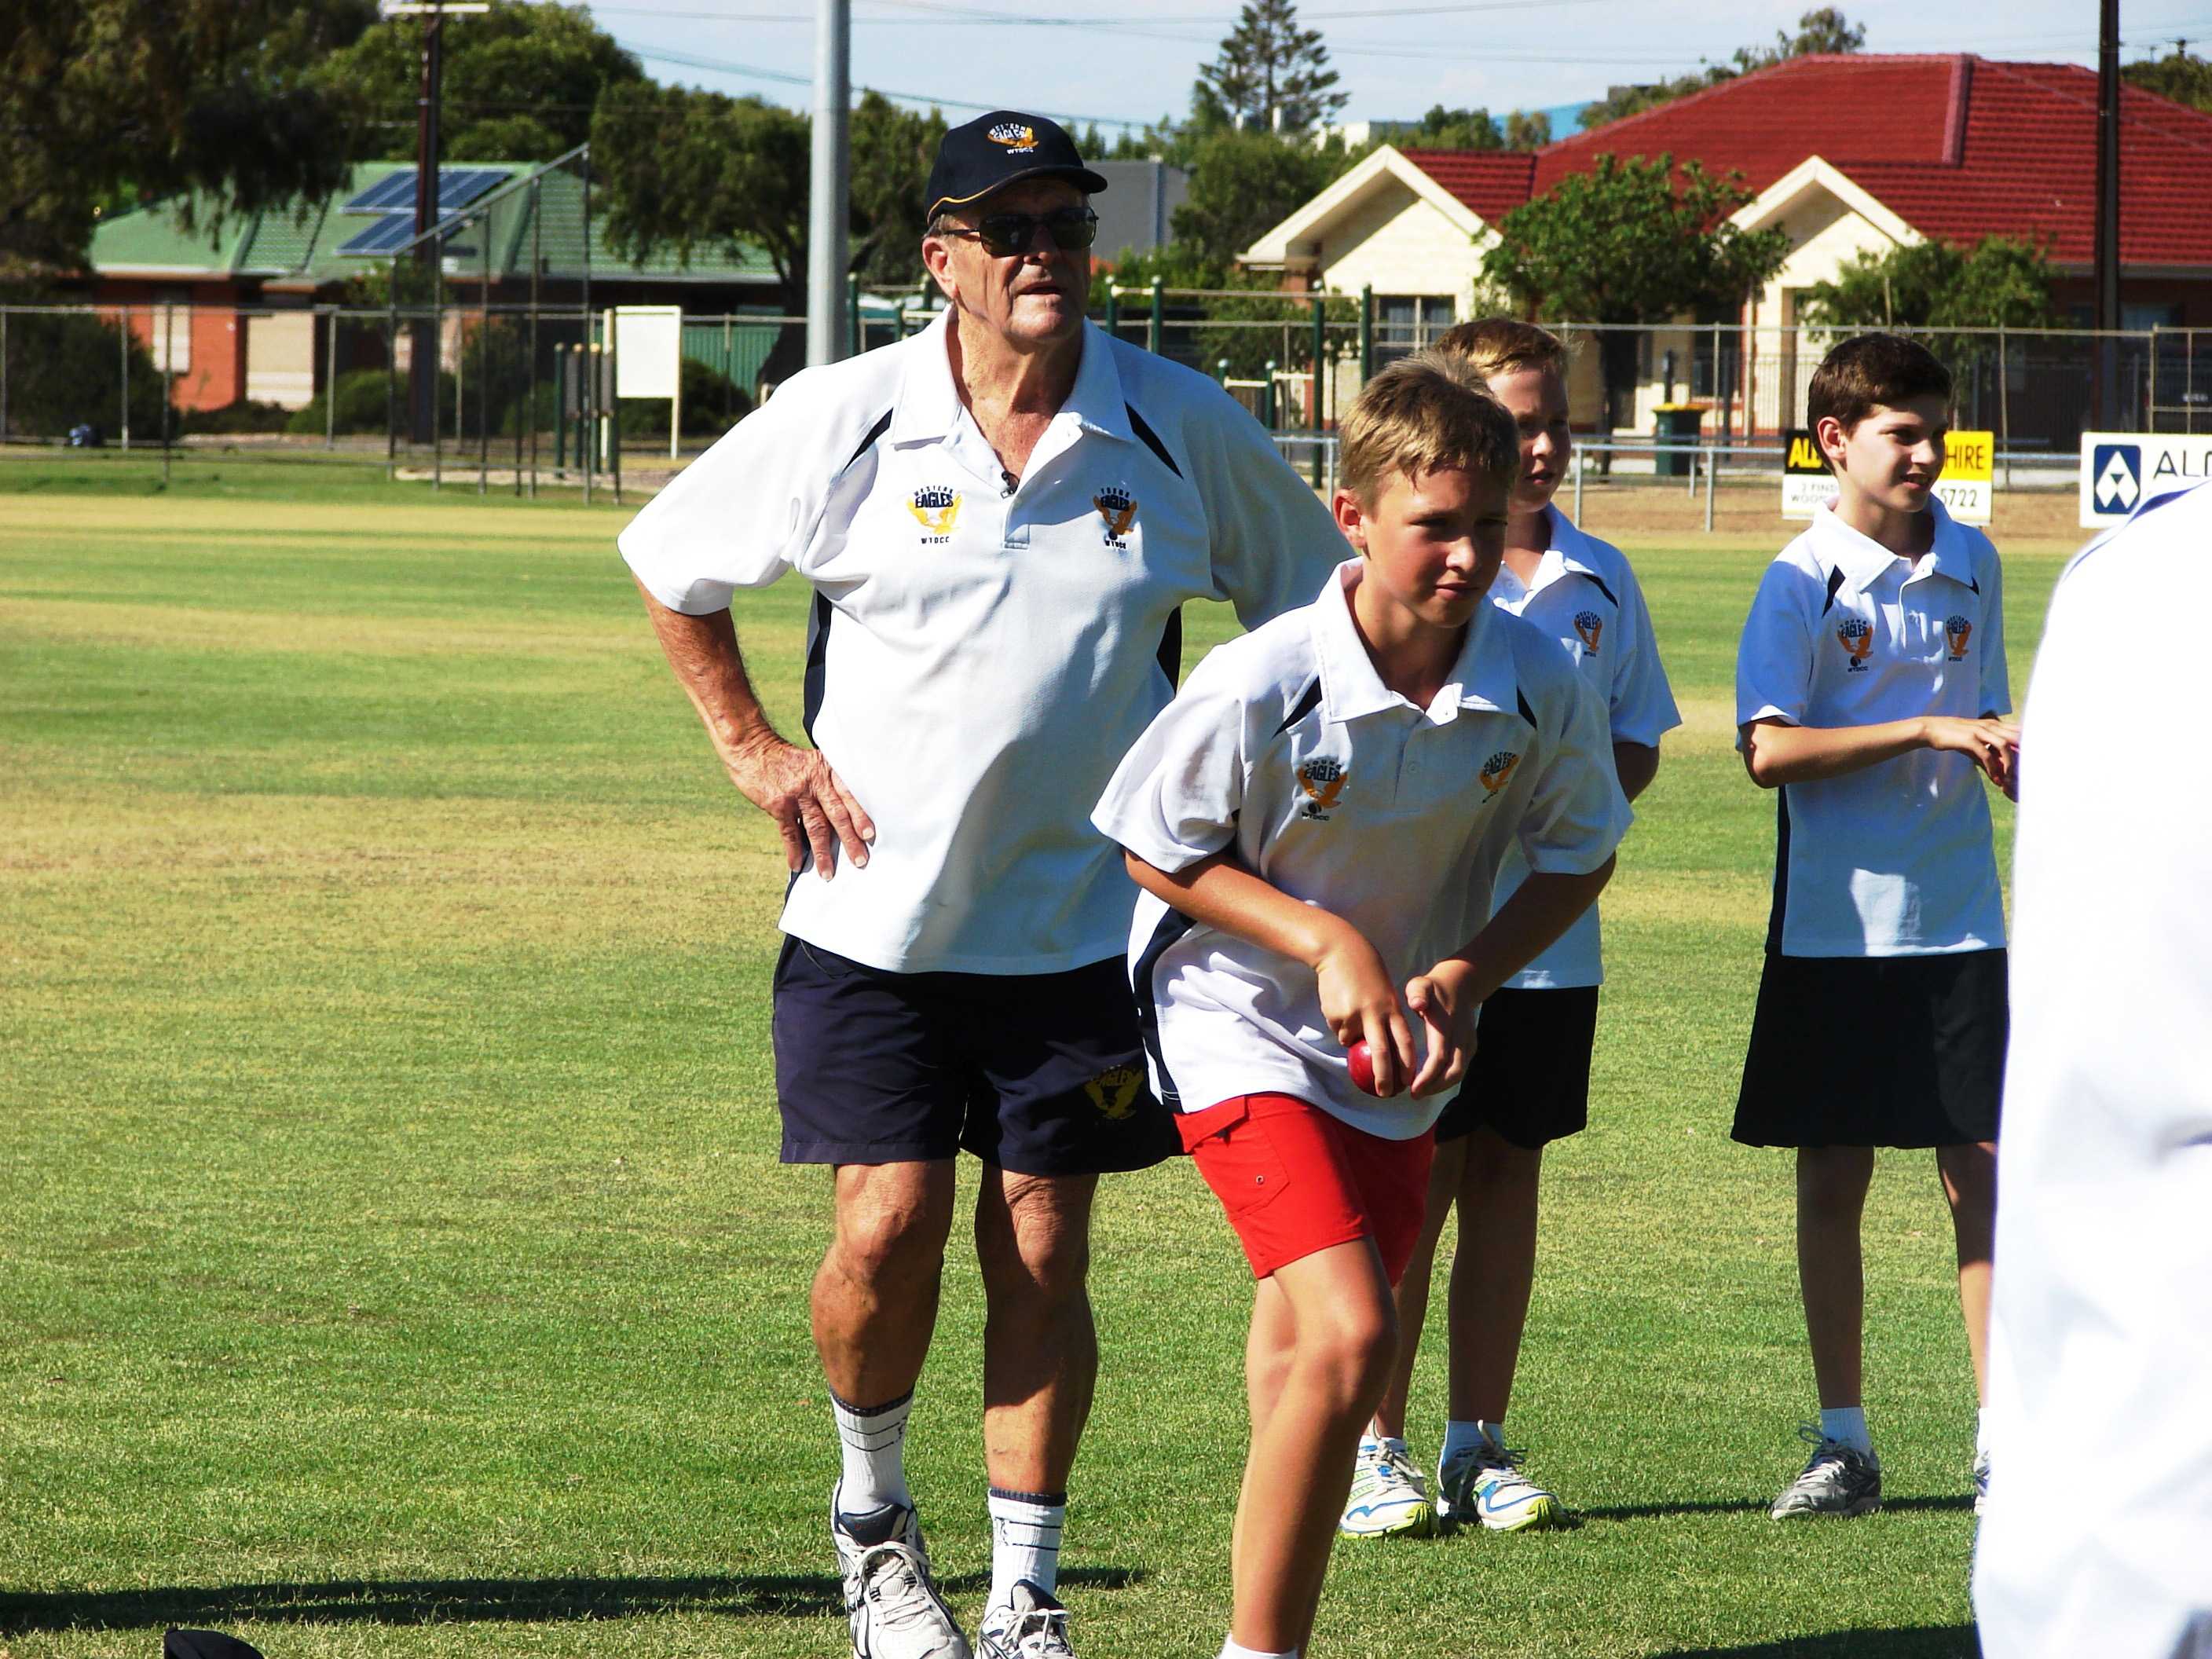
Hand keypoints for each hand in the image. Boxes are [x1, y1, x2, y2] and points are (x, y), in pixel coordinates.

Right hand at [727, 736, 875, 877]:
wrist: (752, 748)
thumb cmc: (787, 757)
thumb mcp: (814, 761)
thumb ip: (829, 781)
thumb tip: (847, 812)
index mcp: (827, 770)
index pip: (848, 795)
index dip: (860, 815)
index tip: (870, 835)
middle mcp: (815, 781)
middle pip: (837, 814)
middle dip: (849, 840)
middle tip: (860, 860)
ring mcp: (796, 795)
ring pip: (814, 828)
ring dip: (822, 853)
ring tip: (828, 873)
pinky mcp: (778, 805)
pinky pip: (789, 832)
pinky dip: (794, 850)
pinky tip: (797, 865)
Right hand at [1316, 928, 1416, 1096]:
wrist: (1341, 951)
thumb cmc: (1367, 972)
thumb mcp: (1384, 994)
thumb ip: (1386, 1018)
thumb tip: (1382, 1047)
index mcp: (1393, 1008)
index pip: (1404, 1043)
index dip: (1407, 1065)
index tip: (1408, 1083)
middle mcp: (1376, 1014)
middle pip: (1382, 1054)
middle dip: (1384, 1078)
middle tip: (1384, 1094)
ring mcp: (1354, 1015)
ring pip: (1351, 1041)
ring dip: (1349, 1036)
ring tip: (1349, 1012)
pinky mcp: (1336, 1015)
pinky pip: (1337, 1029)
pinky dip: (1338, 1024)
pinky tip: (1339, 1004)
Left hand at [1405, 961, 1479, 1097]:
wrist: (1461, 983)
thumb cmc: (1434, 987)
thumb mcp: (1421, 983)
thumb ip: (1417, 992)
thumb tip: (1417, 1004)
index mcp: (1447, 1025)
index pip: (1440, 1057)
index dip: (1427, 1076)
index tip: (1413, 1088)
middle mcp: (1461, 1037)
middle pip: (1453, 1071)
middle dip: (1434, 1087)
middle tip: (1415, 1094)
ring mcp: (1469, 1042)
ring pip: (1460, 1072)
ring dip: (1441, 1086)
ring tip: (1422, 1091)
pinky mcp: (1471, 1046)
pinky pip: (1462, 1068)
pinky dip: (1448, 1079)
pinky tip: (1432, 1083)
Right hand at [1921, 715, 2020, 796]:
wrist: (1931, 729)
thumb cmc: (1954, 737)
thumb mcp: (1976, 743)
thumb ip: (1990, 754)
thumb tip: (2001, 771)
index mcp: (1995, 724)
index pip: (2020, 731)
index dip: (2030, 744)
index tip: (2034, 761)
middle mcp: (1991, 725)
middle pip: (2017, 737)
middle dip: (2025, 755)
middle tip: (2028, 773)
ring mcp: (1980, 731)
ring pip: (2004, 746)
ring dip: (2009, 764)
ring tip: (2009, 779)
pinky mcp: (1969, 739)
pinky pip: (1986, 754)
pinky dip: (1992, 768)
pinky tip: (1994, 779)